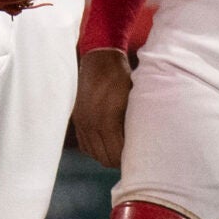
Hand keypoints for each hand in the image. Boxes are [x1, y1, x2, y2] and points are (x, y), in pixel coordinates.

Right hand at [71, 47, 131, 167]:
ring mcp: (81, 122)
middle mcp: (90, 124)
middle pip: (104, 158)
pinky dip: (95, 147)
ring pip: (93, 153)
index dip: (129, 159)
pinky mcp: (77, 119)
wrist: (100, 58)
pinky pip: (84, 144)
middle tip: (132, 156)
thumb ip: (134, 123)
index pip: (116, 154)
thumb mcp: (134, 99)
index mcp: (106, 120)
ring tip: (119, 150)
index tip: (139, 157)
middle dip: (118, 160)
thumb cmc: (122, 77)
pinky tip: (106, 142)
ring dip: (106, 154)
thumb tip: (141, 144)